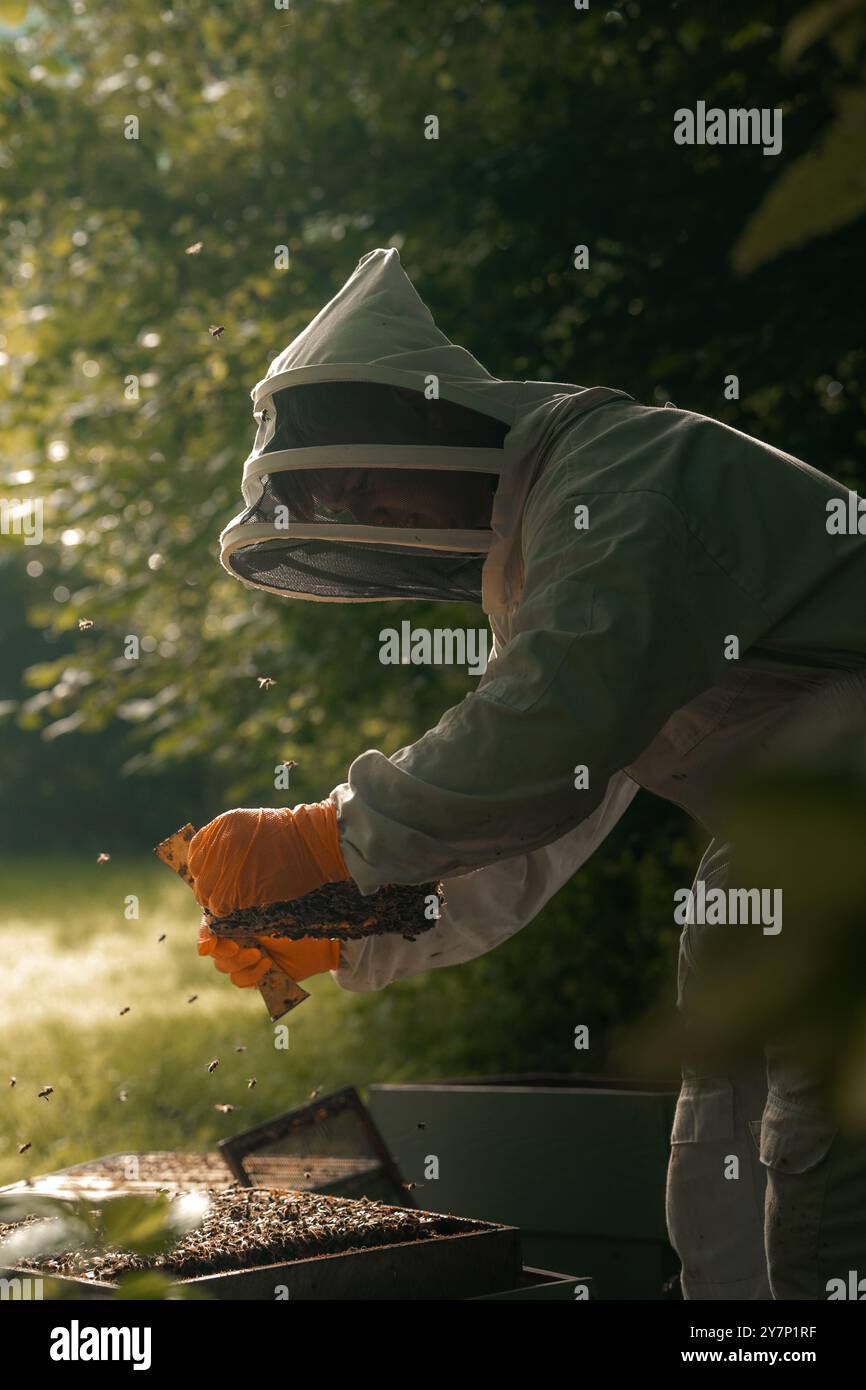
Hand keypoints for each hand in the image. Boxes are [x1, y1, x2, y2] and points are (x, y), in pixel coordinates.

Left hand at [187, 801, 349, 917]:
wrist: (312, 842)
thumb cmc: (288, 834)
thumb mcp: (251, 824)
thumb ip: (228, 839)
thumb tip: (213, 862)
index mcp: (223, 825)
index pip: (196, 852)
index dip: (201, 868)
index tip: (211, 875)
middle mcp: (221, 844)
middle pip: (200, 875)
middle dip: (207, 887)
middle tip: (220, 893)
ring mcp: (229, 866)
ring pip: (208, 893)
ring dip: (216, 901)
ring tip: (229, 902)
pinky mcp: (240, 888)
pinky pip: (223, 905)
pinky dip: (228, 909)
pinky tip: (239, 906)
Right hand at [197, 918, 339, 986]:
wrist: (319, 942)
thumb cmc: (294, 920)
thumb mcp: (264, 915)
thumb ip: (237, 918)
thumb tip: (211, 930)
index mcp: (236, 920)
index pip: (208, 927)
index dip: (203, 937)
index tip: (208, 946)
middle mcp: (236, 938)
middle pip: (215, 952)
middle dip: (230, 953)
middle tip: (252, 948)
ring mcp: (244, 959)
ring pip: (226, 969)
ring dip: (243, 965)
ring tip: (263, 956)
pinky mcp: (255, 975)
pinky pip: (240, 981)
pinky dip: (252, 975)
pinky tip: (268, 965)